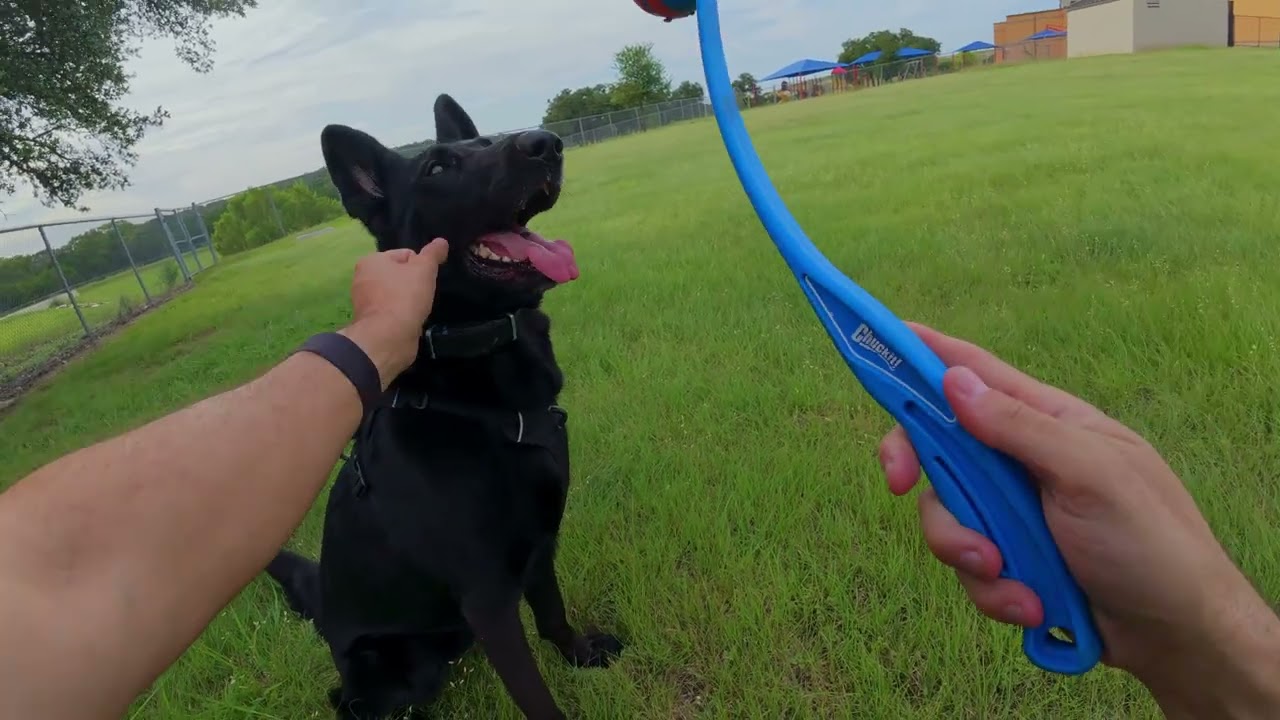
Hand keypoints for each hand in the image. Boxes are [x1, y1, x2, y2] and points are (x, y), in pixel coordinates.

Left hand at [339, 239, 447, 384]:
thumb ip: (433, 254)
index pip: (405, 254)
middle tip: (424, 294)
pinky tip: (411, 320)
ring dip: (409, 299)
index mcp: (371, 260)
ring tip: (418, 308)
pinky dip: (402, 314)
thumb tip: (441, 241)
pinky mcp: (371, 320)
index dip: (421, 266)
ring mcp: (365, 301)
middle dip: (414, 283)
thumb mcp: (424, 269)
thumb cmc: (405, 297)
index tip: (427, 280)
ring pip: (396, 293)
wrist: (388, 337)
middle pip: (399, 274)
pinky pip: (392, 310)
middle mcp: (363, 278)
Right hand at [878, 323, 1279, 712]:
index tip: (875, 342)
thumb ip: (1018, 427)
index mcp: (1046, 421)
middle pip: (937, 449)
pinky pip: (968, 568)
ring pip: (944, 517)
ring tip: (1015, 578)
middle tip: (897, 486)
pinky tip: (1034, 606)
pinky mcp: (1009, 561)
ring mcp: (1012, 513)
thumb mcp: (1090, 474)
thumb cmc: (1151, 541)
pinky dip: (995, 591)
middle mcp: (1020, 461)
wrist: (1175, 635)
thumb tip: (953, 379)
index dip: (921, 354)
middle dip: (920, 476)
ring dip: (970, 554)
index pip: (973, 372)